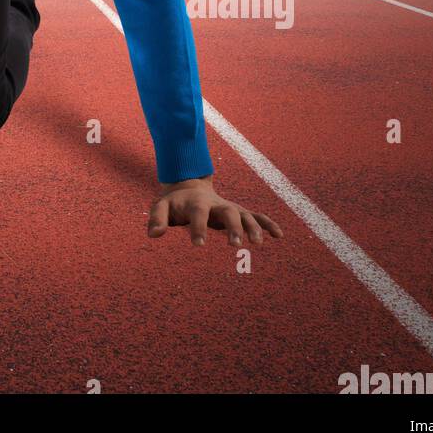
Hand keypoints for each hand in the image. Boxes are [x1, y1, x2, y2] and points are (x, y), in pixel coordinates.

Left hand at [147, 177, 282, 246]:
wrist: (189, 187)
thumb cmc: (174, 203)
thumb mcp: (161, 206)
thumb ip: (157, 217)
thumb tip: (154, 234)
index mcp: (196, 203)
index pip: (198, 214)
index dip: (198, 228)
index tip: (198, 245)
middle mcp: (216, 204)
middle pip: (228, 211)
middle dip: (232, 227)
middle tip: (235, 245)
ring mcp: (230, 207)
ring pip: (245, 215)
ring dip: (253, 227)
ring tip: (258, 243)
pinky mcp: (239, 212)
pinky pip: (256, 216)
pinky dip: (268, 224)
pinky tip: (279, 235)